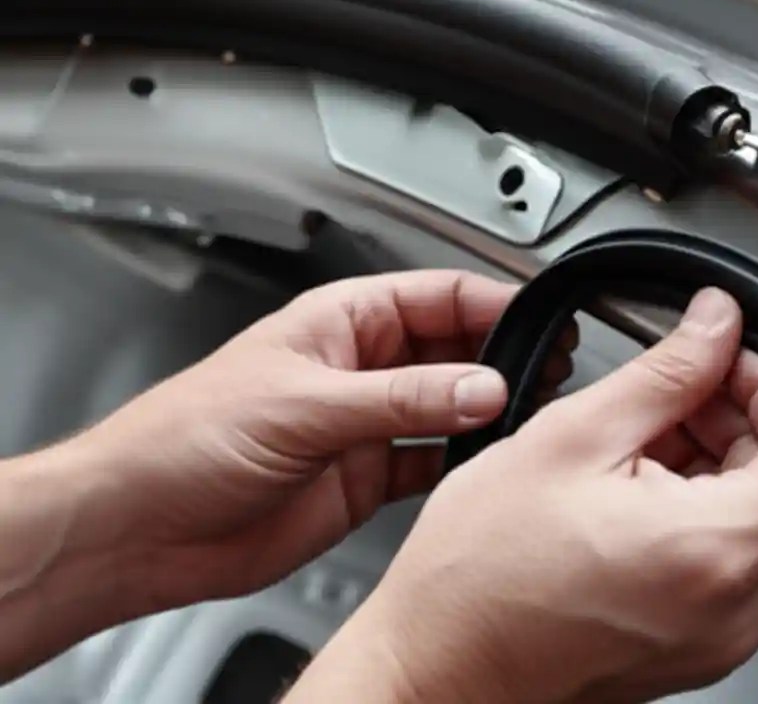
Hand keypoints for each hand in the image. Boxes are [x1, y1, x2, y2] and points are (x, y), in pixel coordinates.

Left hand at [74, 270, 572, 608]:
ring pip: (451, 405)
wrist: (140, 527)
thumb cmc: (183, 440)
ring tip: (532, 413)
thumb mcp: (305, 404)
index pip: (437, 296)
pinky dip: (465, 461)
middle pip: (455, 348)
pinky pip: (434, 461)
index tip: (541, 321)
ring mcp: (367, 425)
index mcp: (342, 323)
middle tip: (550, 368)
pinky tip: (488, 460)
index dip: (493, 304)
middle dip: (503, 355)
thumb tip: (483, 387)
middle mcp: (361, 369)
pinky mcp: (367, 480)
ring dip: (491, 409)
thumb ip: (403, 399)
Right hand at [290, 288, 757, 703]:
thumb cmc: (480, 578)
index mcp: (716, 548)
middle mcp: (736, 606)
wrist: (439, 668)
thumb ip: (666, 372)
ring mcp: (720, 636)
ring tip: (631, 448)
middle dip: (738, 422)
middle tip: (670, 396)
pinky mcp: (696, 648)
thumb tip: (717, 325)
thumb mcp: (572, 437)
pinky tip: (629, 493)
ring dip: (713, 466)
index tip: (733, 366)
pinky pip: (727, 564)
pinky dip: (696, 514)